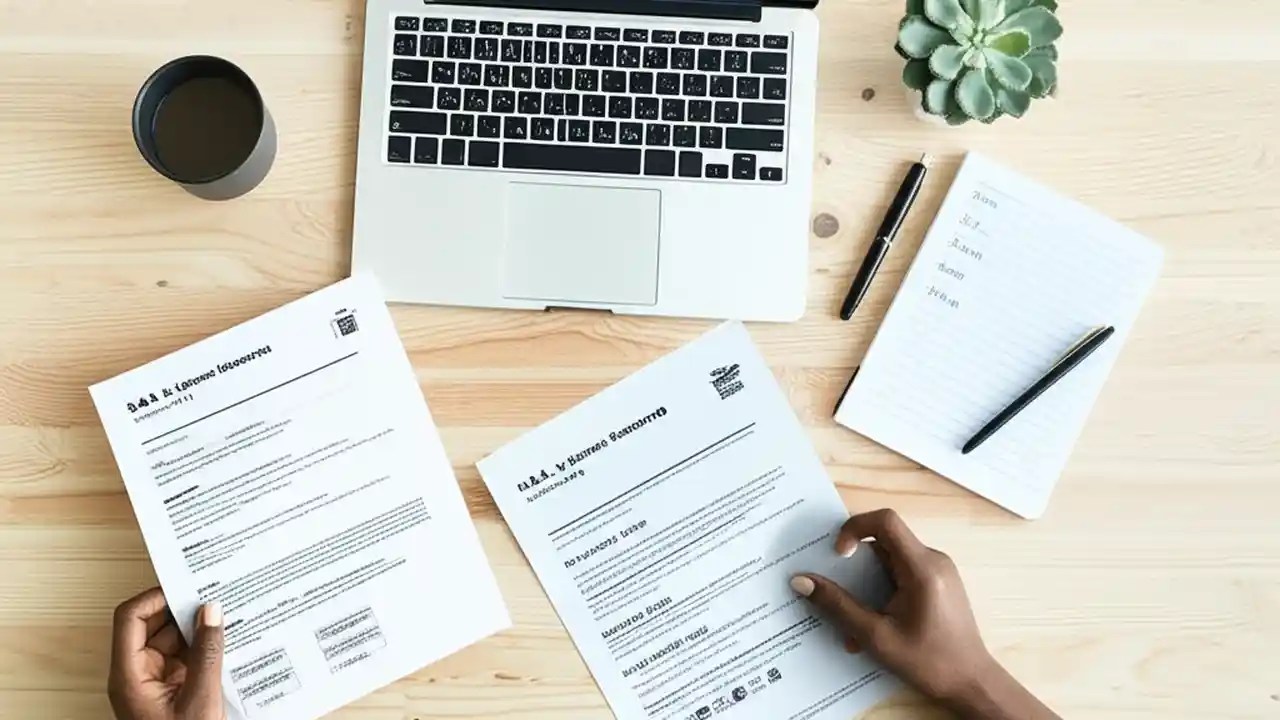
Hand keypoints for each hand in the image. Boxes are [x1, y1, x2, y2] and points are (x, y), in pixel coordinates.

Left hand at [108, 587, 226, 719]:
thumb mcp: (199, 699)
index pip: (130, 620)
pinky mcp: (172, 689)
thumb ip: (206, 654)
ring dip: (197, 630)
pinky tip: (224, 643)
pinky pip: (186, 658)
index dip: (154, 598)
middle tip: (211, 599)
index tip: (183, 588)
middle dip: (182, 611)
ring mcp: (154, 682)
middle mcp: (137, 675)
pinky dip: (204, 648)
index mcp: (129, 676)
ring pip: (173, 641)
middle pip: (153, 626)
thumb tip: (211, 614)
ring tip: (224, 620)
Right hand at [790, 510, 1057, 719]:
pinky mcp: (938, 583)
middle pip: (884, 542)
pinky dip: (881, 592)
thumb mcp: (876, 637)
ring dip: (866, 585)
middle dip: (855, 567)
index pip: (886, 522)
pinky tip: (874, 624)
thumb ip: (838, 606)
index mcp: (923, 568)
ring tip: (855, 623)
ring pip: (890, 561)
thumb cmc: (929, 662)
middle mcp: (934, 560)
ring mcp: (939, 571)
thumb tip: (801, 581)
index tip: (838, 555)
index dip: (854, 527)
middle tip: (837, 592)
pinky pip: (901, 574)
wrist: (972, 683)